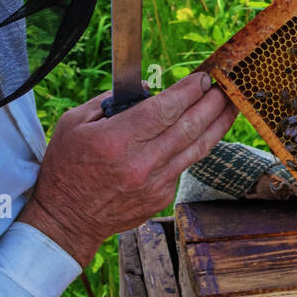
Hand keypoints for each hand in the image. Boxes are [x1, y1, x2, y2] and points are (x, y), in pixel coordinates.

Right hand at [19, 71, 236, 264]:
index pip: (164, 109)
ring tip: (230, 106)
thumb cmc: (66, 167)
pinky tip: (203, 133)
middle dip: (212, 103)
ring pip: (197, 149)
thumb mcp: (73, 123)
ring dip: (218, 124)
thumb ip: (109, 100)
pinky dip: (194, 147)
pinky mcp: (162, 198)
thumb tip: (148, 87)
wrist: (67, 218)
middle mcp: (140, 164)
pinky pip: (183, 166)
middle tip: (225, 87)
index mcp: (116, 140)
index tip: (203, 78)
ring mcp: (155, 184)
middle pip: (189, 127)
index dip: (188, 91)